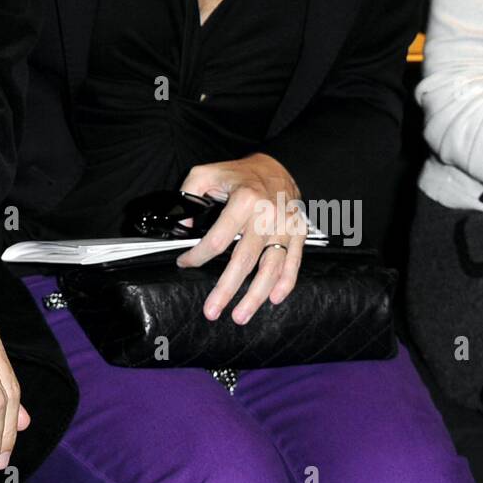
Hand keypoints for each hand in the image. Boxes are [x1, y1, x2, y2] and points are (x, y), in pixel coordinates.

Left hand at [175, 153, 307, 325]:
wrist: (278, 166)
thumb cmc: (238, 174)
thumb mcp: (205, 173)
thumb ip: (189, 196)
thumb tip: (186, 226)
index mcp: (243, 201)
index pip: (217, 239)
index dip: (197, 256)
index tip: (184, 263)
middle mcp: (266, 216)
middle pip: (244, 261)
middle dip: (226, 290)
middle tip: (211, 311)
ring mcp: (285, 227)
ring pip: (270, 268)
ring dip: (255, 296)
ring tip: (239, 316)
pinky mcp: (298, 233)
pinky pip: (293, 263)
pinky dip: (285, 283)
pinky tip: (273, 299)